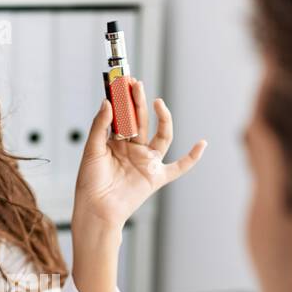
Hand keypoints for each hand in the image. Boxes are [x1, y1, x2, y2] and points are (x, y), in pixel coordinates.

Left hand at [73, 78, 206, 233]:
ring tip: (157, 102)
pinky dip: (192, 157)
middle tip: (135, 84)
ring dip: (162, 118)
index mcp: (115, 143)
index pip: (123, 116)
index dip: (124, 100)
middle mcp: (133, 150)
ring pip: (161, 136)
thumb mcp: (91, 150)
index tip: (122, 82)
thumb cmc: (90, 183)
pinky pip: (179, 167)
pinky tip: (201, 144)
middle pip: (141, 121)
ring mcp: (146, 162)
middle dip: (138, 102)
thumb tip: (107, 103)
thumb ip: (100, 126)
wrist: (97, 209)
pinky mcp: (156, 177)